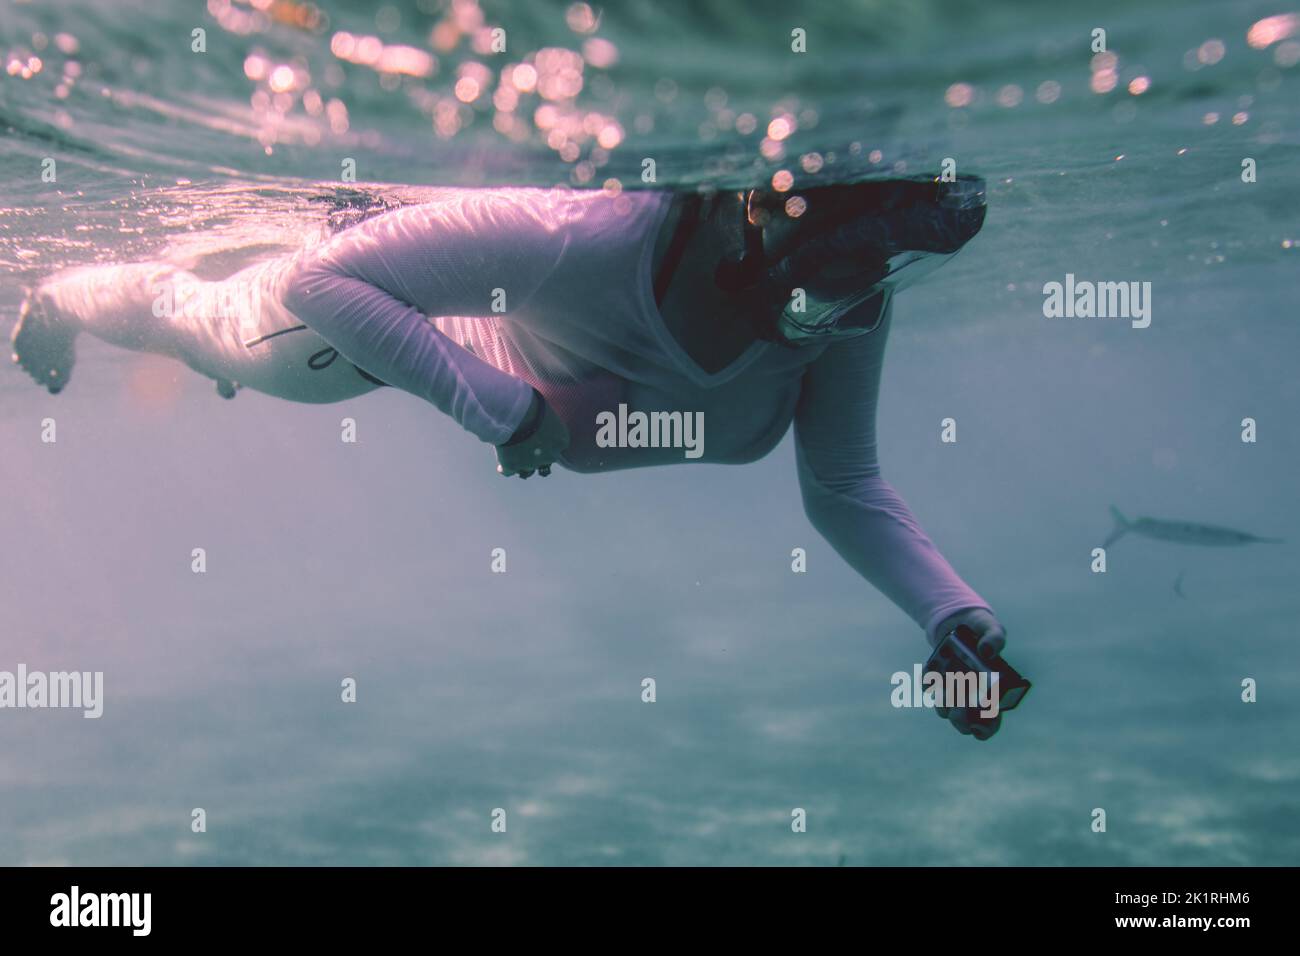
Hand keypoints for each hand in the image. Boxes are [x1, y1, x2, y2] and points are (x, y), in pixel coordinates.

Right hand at [495, 393, 569, 478]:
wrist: (513, 410)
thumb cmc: (530, 403)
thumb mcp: (544, 408)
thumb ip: (545, 418)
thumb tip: (538, 410)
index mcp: (562, 440)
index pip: (557, 448)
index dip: (546, 444)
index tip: (536, 436)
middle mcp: (550, 455)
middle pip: (543, 460)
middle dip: (534, 455)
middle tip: (522, 443)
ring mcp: (531, 463)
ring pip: (526, 468)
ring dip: (520, 462)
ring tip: (509, 451)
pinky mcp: (512, 466)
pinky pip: (508, 471)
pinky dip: (504, 467)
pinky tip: (500, 461)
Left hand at [929, 607, 1007, 741]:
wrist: (958, 619)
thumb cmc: (982, 630)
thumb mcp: (992, 628)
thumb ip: (995, 638)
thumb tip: (986, 652)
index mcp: (991, 693)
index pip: (990, 724)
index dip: (985, 729)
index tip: (979, 724)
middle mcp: (971, 696)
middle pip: (963, 724)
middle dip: (961, 718)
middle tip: (962, 702)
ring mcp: (951, 690)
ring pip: (944, 711)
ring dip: (944, 702)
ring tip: (950, 682)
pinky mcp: (934, 680)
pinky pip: (927, 688)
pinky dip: (928, 681)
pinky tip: (934, 667)